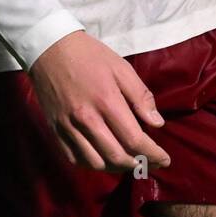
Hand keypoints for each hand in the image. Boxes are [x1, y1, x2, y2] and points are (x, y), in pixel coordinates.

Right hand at [28, 31, 171, 173]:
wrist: (51, 49)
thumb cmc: (90, 56)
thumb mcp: (121, 68)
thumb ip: (141, 96)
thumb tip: (158, 124)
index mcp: (106, 101)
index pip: (134, 139)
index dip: (153, 154)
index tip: (165, 159)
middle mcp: (86, 119)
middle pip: (116, 156)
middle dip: (138, 164)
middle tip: (150, 163)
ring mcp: (68, 127)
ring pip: (96, 163)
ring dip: (116, 168)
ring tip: (129, 162)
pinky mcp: (56, 130)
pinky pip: (74, 159)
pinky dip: (92, 165)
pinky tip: (104, 159)